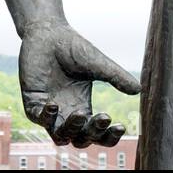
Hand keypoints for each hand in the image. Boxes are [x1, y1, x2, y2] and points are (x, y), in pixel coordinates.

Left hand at [19, 19, 140, 147]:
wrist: (49, 32)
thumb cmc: (73, 48)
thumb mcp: (98, 64)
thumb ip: (116, 77)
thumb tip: (138, 89)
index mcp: (83, 108)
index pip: (97, 134)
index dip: (108, 136)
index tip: (120, 125)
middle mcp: (66, 113)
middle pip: (80, 140)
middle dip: (92, 134)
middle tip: (102, 118)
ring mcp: (49, 110)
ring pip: (60, 136)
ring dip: (71, 129)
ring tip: (81, 113)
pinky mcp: (33, 101)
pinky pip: (38, 118)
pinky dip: (46, 117)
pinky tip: (54, 104)